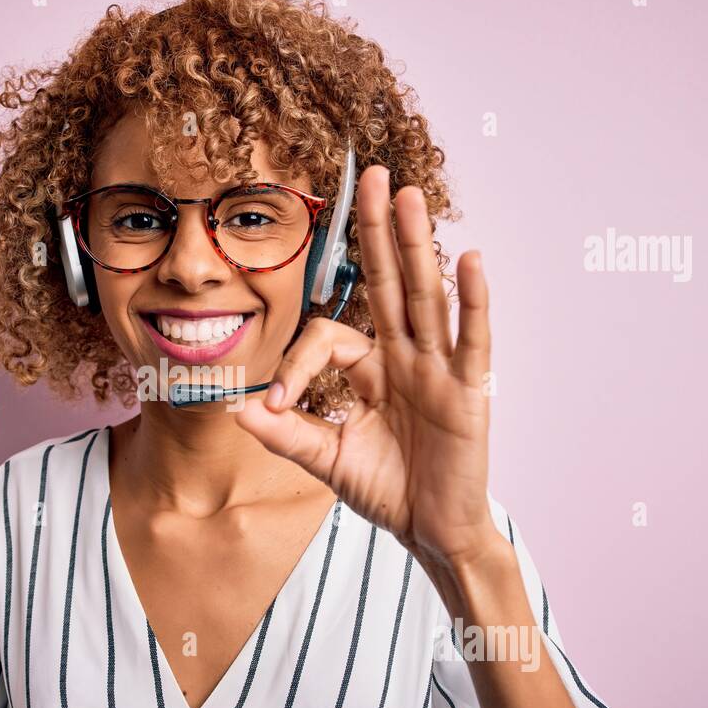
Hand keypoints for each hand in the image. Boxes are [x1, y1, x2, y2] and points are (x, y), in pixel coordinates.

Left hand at [236, 166, 501, 568]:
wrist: (431, 532)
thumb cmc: (387, 490)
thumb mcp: (326, 460)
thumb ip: (286, 434)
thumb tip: (236, 409)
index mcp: (370, 370)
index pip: (329, 338)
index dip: (296, 364)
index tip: (274, 405)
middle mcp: (405, 358)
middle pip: (388, 284)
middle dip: (377, 232)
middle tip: (373, 176)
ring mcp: (438, 370)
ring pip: (425, 297)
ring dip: (416, 245)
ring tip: (409, 195)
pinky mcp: (468, 391)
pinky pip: (471, 340)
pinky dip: (470, 301)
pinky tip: (467, 260)